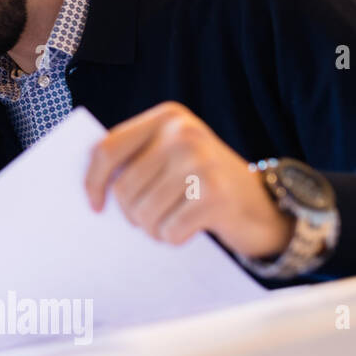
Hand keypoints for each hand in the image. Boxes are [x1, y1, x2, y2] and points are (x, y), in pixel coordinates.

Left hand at [84, 101, 293, 257]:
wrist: (265, 205)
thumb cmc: (204, 182)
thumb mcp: (171, 155)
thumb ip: (135, 159)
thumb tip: (89, 187)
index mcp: (166, 118)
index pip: (107, 149)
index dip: (92, 182)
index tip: (94, 205)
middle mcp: (183, 133)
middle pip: (123, 187)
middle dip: (130, 213)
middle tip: (148, 218)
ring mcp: (200, 162)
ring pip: (143, 213)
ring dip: (152, 228)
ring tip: (171, 220)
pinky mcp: (214, 195)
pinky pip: (169, 230)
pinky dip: (173, 237)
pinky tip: (190, 228)